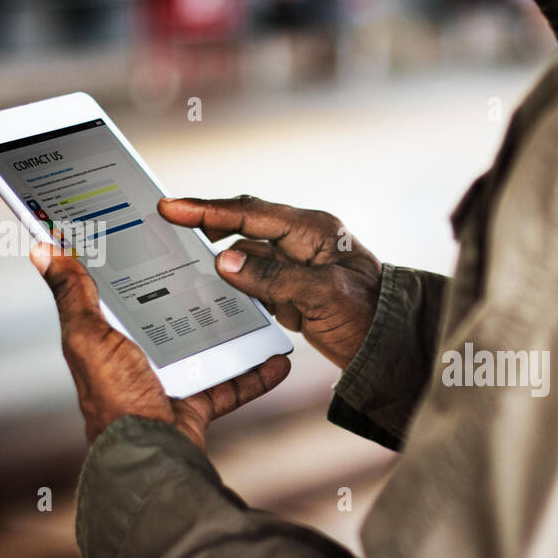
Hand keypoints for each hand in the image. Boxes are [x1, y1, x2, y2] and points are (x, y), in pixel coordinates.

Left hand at [29, 241, 290, 449]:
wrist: (150, 454)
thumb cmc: (114, 398)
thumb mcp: (89, 336)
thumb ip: (73, 294)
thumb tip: (44, 248)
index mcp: (107, 337)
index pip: (119, 291)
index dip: (132, 264)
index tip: (152, 233)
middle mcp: (137, 357)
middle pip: (170, 315)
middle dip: (194, 293)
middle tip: (218, 264)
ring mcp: (169, 380)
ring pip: (205, 346)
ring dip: (230, 330)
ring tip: (253, 306)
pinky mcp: (197, 402)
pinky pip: (231, 383)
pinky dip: (254, 373)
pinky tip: (276, 358)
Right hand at [158, 196, 381, 370]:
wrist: (391, 349)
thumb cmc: (369, 316)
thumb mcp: (321, 296)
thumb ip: (272, 277)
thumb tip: (225, 262)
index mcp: (312, 231)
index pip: (251, 213)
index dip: (208, 210)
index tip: (171, 207)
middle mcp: (302, 242)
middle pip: (243, 229)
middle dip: (207, 231)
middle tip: (165, 229)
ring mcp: (296, 266)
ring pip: (246, 259)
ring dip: (221, 267)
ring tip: (183, 269)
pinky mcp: (293, 291)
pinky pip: (255, 283)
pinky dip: (236, 289)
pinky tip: (216, 297)